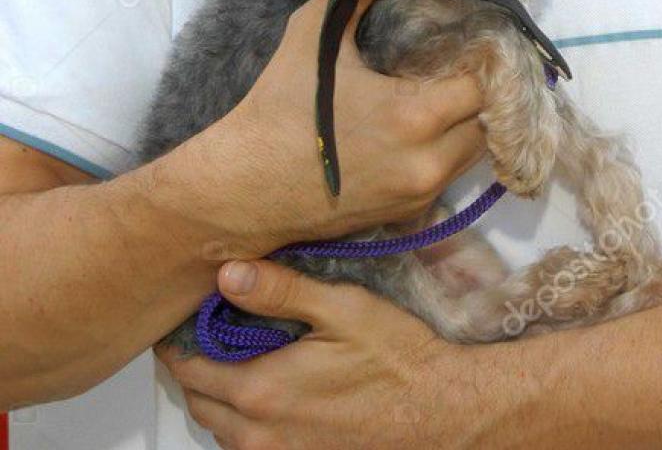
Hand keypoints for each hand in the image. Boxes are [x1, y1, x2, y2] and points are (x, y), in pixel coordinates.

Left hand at [155, 256, 476, 449]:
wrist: (439, 412)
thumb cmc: (396, 358)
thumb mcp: (342, 308)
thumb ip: (281, 290)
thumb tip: (227, 273)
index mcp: (261, 392)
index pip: (189, 370)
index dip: (179, 342)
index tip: (182, 317)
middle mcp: (259, 436)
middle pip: (199, 403)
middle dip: (194, 369)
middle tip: (206, 333)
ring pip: (221, 431)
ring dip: (219, 398)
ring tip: (236, 360)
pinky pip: (250, 449)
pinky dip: (245, 423)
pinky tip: (269, 394)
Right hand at [197, 0, 488, 250]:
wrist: (241, 188)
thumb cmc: (277, 109)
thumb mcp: (313, 39)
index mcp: (412, 115)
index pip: (483, 86)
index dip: (485, 61)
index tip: (474, 40)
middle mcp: (426, 161)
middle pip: (488, 123)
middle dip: (483, 94)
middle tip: (467, 65)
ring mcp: (418, 195)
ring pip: (473, 154)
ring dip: (469, 125)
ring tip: (450, 94)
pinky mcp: (405, 217)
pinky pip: (448, 179)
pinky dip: (447, 154)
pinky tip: (427, 130)